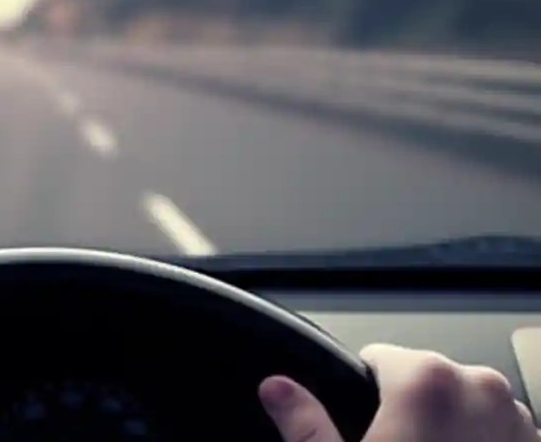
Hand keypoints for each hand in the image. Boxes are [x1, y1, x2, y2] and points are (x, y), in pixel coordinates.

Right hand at [259, 343, 537, 440]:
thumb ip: (304, 425)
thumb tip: (277, 389)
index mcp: (427, 382)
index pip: (382, 358)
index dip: (366, 395)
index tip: (366, 430)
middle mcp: (483, 390)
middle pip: (427, 379)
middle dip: (410, 411)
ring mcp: (519, 423)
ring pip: (469, 405)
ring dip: (450, 429)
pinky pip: (500, 435)